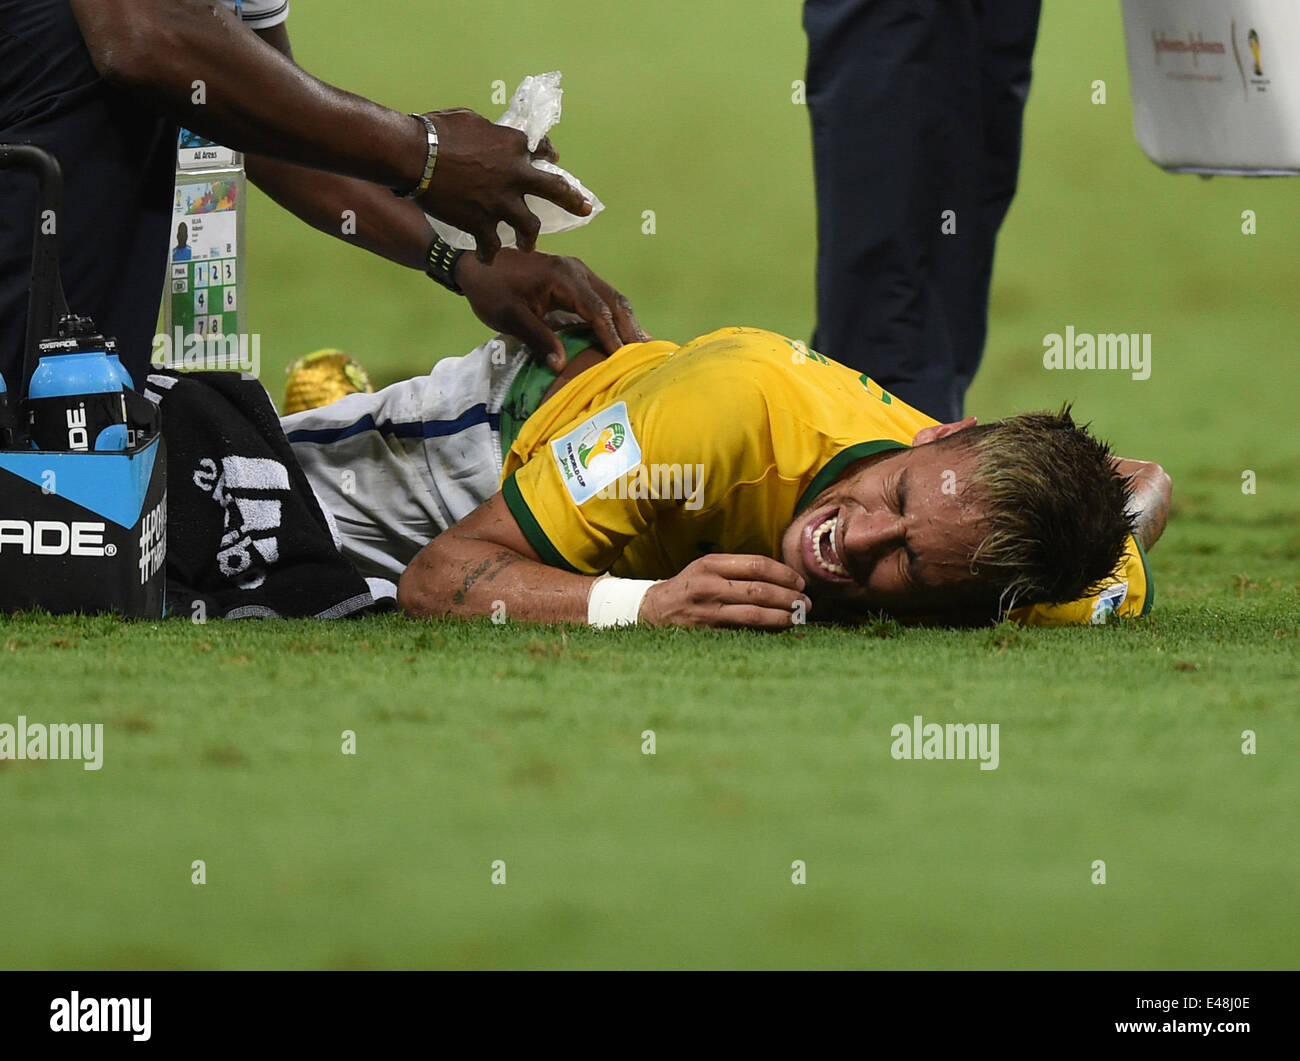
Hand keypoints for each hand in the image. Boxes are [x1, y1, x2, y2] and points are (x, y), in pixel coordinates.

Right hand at [416, 108, 589, 262]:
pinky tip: (487, 258)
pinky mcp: (481, 224)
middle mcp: (515, 176)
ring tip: (529, 245)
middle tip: (585, 210)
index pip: (543, 152)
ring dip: (530, 238)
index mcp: (515, 146)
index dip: (549, 157)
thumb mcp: (471, 120)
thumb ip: (490, 133)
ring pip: (529, 227)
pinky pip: (492, 246)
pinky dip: (489, 254)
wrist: (414, 156)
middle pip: (555, 191)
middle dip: (573, 201)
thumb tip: (491, 136)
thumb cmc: (436, 131)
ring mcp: (500, 203)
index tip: (552, 161)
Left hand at [454, 249, 648, 370]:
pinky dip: (616, 316)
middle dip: (630, 329)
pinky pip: (603, 297)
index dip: (612, 337)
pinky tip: (623, 334)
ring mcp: (578, 272)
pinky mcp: (575, 278)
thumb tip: (560, 366)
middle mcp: (577, 270)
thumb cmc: (491, 290)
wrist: (476, 264)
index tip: (623, 360)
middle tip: (646, 357)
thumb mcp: (510, 317)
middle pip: (615, 301)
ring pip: (613, 298)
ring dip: (627, 323)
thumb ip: (538, 338)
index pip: (598, 310)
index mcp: (563, 277)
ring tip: (642, 349)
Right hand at [639, 554, 811, 629]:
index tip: (799, 581)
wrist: (654, 611)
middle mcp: (709, 586)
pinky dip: (765, 631)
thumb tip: (781, 576)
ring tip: (799, 616)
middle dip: (789, 596)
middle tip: (806, 602)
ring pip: (754, 614)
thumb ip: (737, 568)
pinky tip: (780, 629)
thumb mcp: (706, 567)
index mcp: (711, 565)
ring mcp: (708, 612)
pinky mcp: (707, 634)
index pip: (756, 565)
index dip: (783, 573)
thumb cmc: (689, 586)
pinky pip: (743, 632)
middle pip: (760, 590)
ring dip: (782, 616)